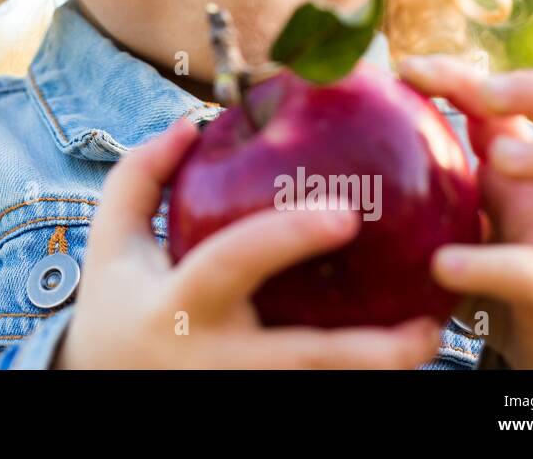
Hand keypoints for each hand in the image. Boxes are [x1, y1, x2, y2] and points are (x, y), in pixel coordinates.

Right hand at [53, 116, 441, 368]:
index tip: (345, 214)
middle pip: (303, 361)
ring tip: (430, 338)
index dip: (285, 238)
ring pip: (320, 388)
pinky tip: (399, 356)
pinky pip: (316, 393)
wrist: (101, 388)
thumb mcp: (109, 241)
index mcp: (179, 303)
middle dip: (368, 351)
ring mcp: (239, 393)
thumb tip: (189, 124)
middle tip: (426, 323)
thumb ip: (140, 177)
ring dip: (378, 372)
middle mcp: (215, 359)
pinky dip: (357, 378)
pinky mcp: (255, 408)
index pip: (233, 265)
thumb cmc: (115, 304)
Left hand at [398, 55, 532, 368]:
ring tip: (501, 159)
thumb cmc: (490, 248)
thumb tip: (337, 118)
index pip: (509, 97)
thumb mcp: (456, 199)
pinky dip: (495, 266)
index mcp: (529, 155)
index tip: (407, 70)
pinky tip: (445, 264)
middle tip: (486, 93)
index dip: (462, 75)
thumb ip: (418, 163)